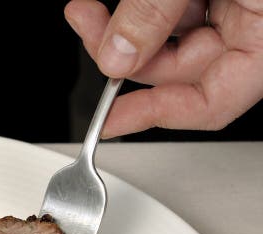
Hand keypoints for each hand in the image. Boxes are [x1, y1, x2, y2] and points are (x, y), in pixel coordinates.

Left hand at [65, 0, 262, 136]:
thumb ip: (157, 13)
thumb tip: (118, 54)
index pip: (210, 105)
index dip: (151, 115)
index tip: (107, 121)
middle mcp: (255, 28)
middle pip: (180, 68)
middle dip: (124, 54)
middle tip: (87, 30)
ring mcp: (240, 6)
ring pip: (173, 37)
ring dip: (127, 28)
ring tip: (88, 11)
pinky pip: (179, 9)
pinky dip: (144, 8)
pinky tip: (115, 5)